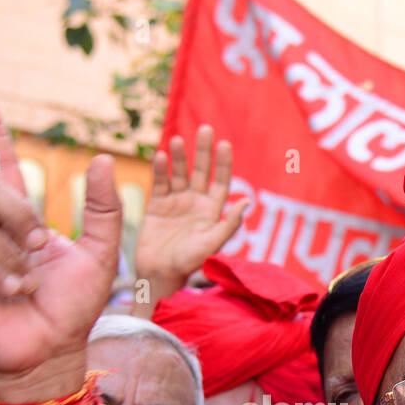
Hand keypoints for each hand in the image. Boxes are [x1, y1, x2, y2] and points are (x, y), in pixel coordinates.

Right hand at [0, 93, 121, 402]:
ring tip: (30, 285)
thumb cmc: (74, 309)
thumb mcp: (100, 255)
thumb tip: (103, 160)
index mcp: (21, 219)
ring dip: (9, 257)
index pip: (0, 163)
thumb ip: (104, 210)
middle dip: (16, 214)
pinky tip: (13, 294)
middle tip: (40, 245)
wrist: (54, 352)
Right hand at [133, 125, 247, 315]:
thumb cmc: (189, 263)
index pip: (221, 181)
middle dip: (203, 151)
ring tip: (179, 141)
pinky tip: (162, 156)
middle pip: (201, 171)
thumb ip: (228, 224)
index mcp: (212, 210)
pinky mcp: (157, 206)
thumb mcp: (211, 244)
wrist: (160, 275)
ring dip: (180, 157)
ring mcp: (175, 202)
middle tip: (205, 129)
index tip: (225, 144)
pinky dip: (160, 170)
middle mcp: (195, 203)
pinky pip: (160, 183)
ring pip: (179, 173)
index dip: (223, 163)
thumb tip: (247, 202)